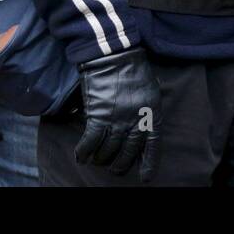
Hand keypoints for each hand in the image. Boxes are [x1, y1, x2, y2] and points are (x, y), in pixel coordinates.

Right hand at [68, 48, 160, 180]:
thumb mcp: (151, 91)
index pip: (153, 146)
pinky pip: (90, 141)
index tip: (145, 177)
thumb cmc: (134, 71)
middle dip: (120, 164)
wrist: (116, 55)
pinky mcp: (99, 116)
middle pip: (128, 152)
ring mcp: (117, 120)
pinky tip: (80, 156)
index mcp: (152, 115)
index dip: (149, 163)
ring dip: (101, 158)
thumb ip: (148, 111)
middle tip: (113, 167)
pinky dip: (84, 151)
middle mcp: (136, 121)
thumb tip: (142, 129)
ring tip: (96, 160)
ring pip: (108, 150)